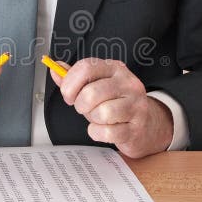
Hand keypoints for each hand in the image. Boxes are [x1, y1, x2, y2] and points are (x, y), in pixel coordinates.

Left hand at [50, 58, 172, 158]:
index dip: (70, 83)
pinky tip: (103, 129)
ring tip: (97, 118)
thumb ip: (76, 78)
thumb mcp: (96, 86)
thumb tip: (55, 68)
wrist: (146, 124)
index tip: (68, 95)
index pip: (86, 67)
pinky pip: (108, 132)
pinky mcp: (136, 127)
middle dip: (80, 105)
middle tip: (84, 109)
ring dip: (92, 119)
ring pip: (102, 113)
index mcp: (115, 69)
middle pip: (91, 93)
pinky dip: (98, 133)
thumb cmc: (116, 104)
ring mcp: (135, 105)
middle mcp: (128, 83)